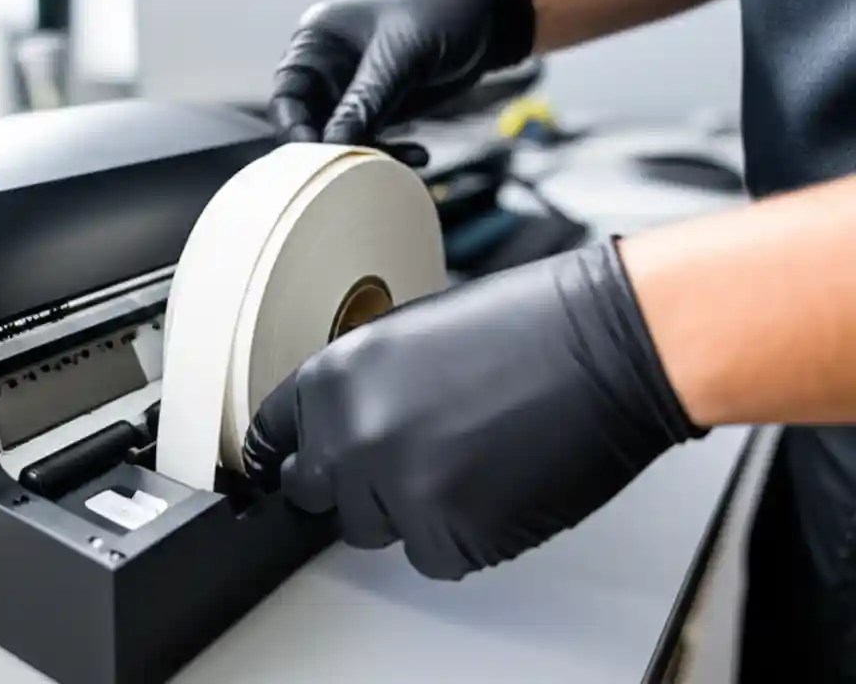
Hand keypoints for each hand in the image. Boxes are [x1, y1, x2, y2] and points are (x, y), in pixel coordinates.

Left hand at [242, 242, 704, 579]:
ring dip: (409, 509)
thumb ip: (357, 389)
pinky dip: (461, 535)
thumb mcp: (406, 335)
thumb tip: (333, 431)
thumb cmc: (528, 326)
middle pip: (318, 492)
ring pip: (374, 530)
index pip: (272, 436)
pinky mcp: (449, 535)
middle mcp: (352, 435)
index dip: (283, 455)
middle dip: (353, 483)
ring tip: (469, 457)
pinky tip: (497, 484)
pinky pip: (433, 556)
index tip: (280, 469)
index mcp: (334, 377)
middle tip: (409, 458)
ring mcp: (398, 490)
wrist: (610, 345)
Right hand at [269, 0, 535, 145]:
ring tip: (408, 158)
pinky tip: (419, 155)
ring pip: (342, 140)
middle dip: (335, 149)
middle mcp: (329, 67)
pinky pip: (372, 141)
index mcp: (318, 40)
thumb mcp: (401, 57)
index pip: (287, 95)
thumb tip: (333, 144)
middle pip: (310, 125)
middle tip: (360, 167)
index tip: (316, 154)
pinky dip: (391, 153)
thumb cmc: (444, 12)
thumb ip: (365, 101)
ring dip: (370, 155)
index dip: (294, 129)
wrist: (493, 16)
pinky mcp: (379, 108)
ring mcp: (353, 90)